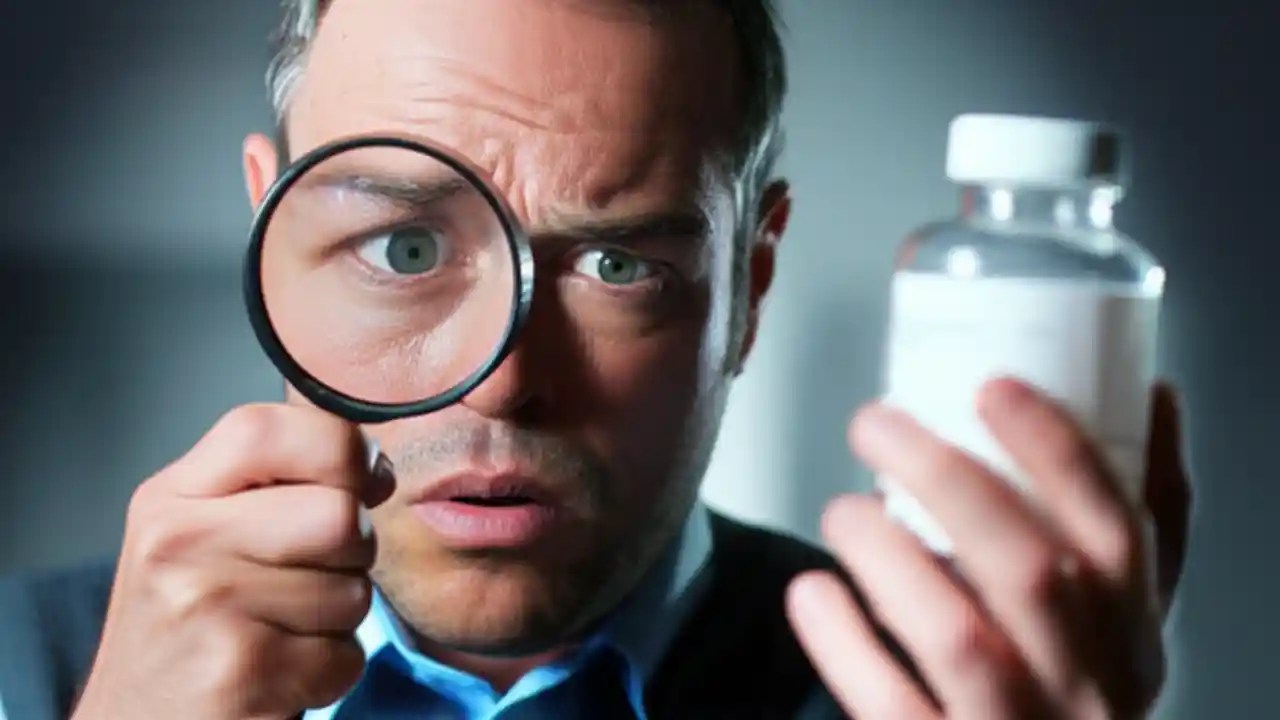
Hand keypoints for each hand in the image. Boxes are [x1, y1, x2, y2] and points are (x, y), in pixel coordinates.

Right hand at [73, 404, 391, 719]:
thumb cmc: (190, 629)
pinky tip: (278, 674)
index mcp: (172, 496)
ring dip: (338, 621)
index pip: (275, 429)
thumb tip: (370, 462)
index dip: (345, 451)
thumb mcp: (201, 534)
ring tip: (279, 630)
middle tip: (307, 579)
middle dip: (352, 554)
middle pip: (340, 516)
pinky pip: (347, 656)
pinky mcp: (239, 671)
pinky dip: (329, 672)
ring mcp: (206, 606)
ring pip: (354, 591)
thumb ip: (272, 484)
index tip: (363, 483)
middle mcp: (179, 542)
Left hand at [785, 378, 1191, 718]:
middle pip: (1030, 572)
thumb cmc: (1065, 687)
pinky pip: (888, 703)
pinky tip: (813, 591)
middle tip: (877, 425)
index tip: (992, 386)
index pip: (1118, 533)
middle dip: (948, 481)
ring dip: (890, 556)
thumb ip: (1134, 518)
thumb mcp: (1121, 617)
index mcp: (1130, 636)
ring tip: (843, 510)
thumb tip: (1149, 395)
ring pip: (957, 639)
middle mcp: (1084, 687)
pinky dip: (843, 642)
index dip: (1059, 454)